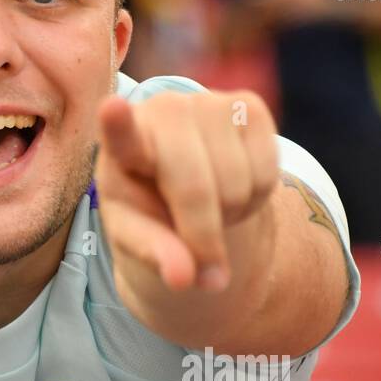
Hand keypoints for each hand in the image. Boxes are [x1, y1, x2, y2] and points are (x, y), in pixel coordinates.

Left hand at [95, 90, 277, 291]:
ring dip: (230, 213)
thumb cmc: (151, 210)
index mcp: (120, 146)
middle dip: (203, 235)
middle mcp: (162, 111)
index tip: (112, 110)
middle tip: (201, 258)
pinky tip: (233, 188)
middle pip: (193, 187)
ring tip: (211, 209)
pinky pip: (267, 170)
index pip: (119, 135)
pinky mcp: (247, 105)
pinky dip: (256, 196)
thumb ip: (155, 255)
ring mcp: (206, 102)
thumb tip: (183, 278)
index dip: (117, 124)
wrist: (186, 186)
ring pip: (237, 182)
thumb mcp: (140, 237)